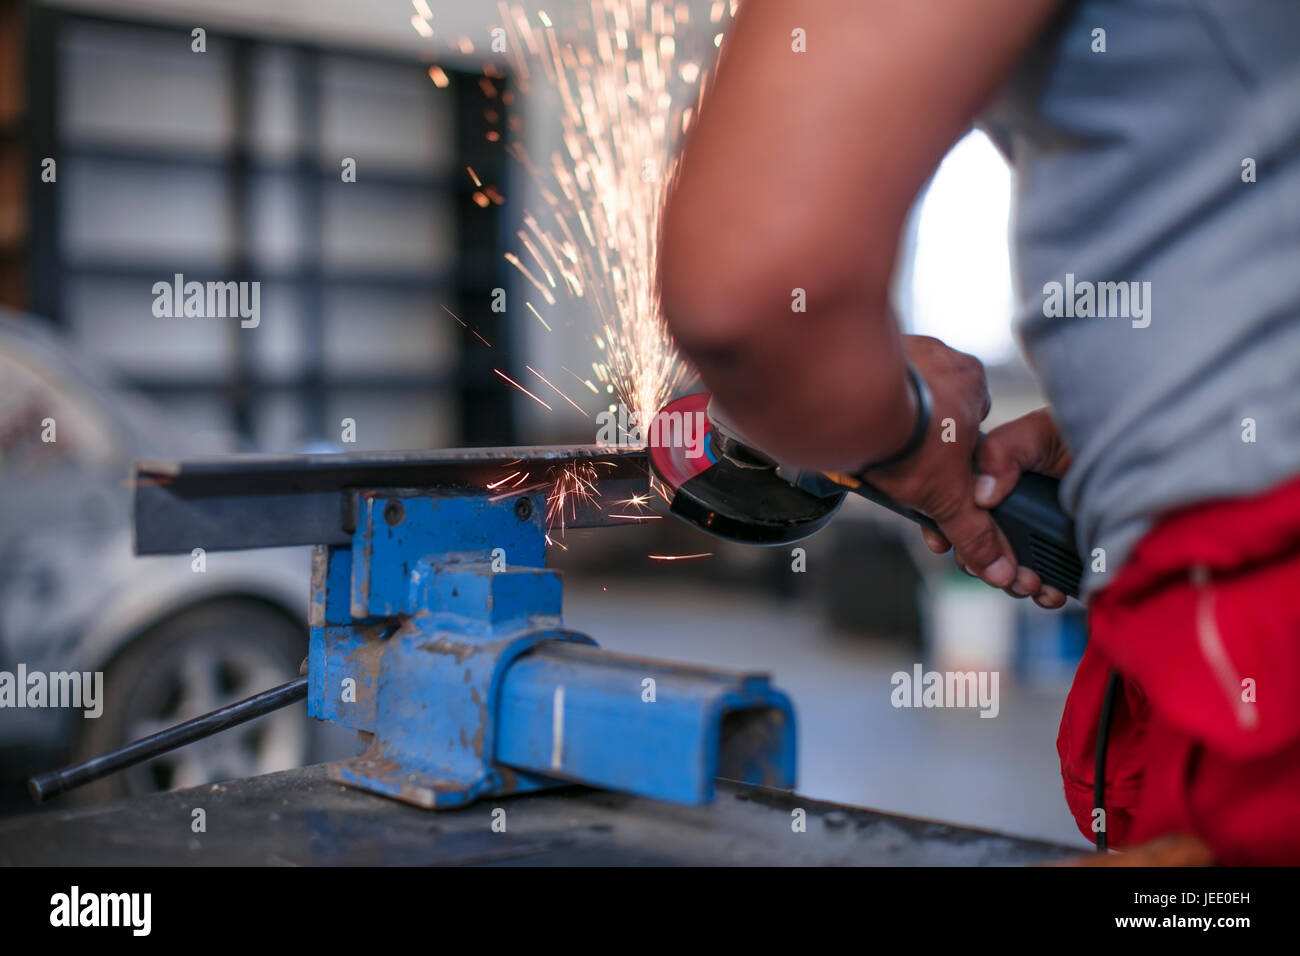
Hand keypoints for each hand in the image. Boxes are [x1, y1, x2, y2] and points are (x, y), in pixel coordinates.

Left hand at [864, 335, 1020, 589]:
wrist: (847, 405)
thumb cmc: (903, 440)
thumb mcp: (946, 496)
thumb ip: (973, 530)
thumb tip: (998, 565)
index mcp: (971, 380)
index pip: (972, 420)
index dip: (953, 451)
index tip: (933, 468)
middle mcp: (938, 354)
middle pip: (933, 405)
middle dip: (916, 436)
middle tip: (897, 462)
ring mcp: (898, 345)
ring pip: (896, 388)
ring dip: (884, 415)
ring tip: (868, 446)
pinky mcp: (857, 346)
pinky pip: (860, 373)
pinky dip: (854, 397)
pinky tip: (846, 423)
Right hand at [920, 406, 1072, 608]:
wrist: (1136, 454)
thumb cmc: (1082, 435)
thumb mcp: (1038, 433)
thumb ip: (1002, 454)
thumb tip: (981, 495)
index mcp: (991, 479)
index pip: (957, 511)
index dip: (947, 531)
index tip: (947, 547)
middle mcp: (1009, 509)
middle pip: (978, 547)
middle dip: (984, 565)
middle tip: (1004, 573)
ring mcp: (1035, 534)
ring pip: (1008, 571)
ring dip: (1013, 583)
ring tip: (1030, 583)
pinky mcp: (1063, 554)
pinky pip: (1045, 583)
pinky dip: (1044, 593)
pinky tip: (1052, 590)